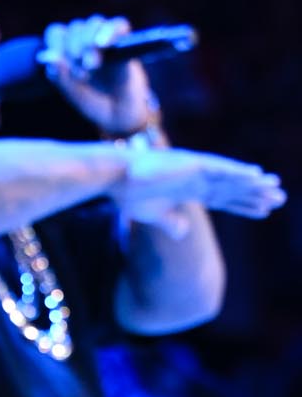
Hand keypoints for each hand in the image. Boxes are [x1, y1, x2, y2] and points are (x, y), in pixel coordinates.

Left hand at [41, 14, 154, 133]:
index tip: (62, 62)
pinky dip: (109, 32)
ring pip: (94, 23)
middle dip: (74, 48)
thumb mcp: (73, 94)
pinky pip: (118, 25)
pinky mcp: (124, 42)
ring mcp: (105, 39)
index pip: (56, 33)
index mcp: (68, 51)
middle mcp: (85, 41)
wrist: (121, 114)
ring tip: (92, 65)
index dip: (56, 44)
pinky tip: (103, 44)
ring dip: (89, 40)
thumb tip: (46, 56)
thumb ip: (59, 76)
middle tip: (81, 73)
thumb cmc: (93, 102)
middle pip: (75, 27)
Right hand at [116, 141, 284, 226]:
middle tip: (280, 198)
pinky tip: (257, 177)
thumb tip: (184, 232)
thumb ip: (171, 222)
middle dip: (256, 195)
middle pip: (234, 188)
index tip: (263, 210)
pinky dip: (240, 173)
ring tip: (277, 189)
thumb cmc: (129, 196)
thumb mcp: (154, 215)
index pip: (224, 198)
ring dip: (256, 185)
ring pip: (233, 179)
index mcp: (190, 190)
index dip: (244, 205)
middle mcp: (198, 178)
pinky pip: (221, 170)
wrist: (116, 179)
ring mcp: (197, 170)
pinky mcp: (193, 164)